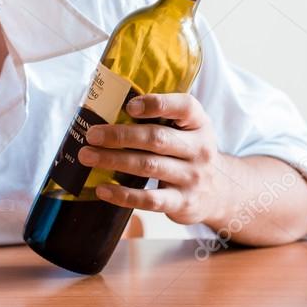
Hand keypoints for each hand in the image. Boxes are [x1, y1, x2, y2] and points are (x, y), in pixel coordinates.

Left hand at [79, 93, 231, 225]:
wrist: (219, 192)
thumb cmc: (189, 152)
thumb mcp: (187, 130)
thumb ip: (160, 118)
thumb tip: (107, 108)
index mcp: (199, 123)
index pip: (184, 107)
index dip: (156, 104)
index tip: (129, 106)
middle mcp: (199, 149)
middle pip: (157, 138)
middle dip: (120, 135)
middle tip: (91, 134)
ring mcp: (192, 177)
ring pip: (148, 166)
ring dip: (113, 160)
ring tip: (87, 156)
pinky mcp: (182, 202)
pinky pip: (149, 199)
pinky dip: (123, 195)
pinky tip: (102, 189)